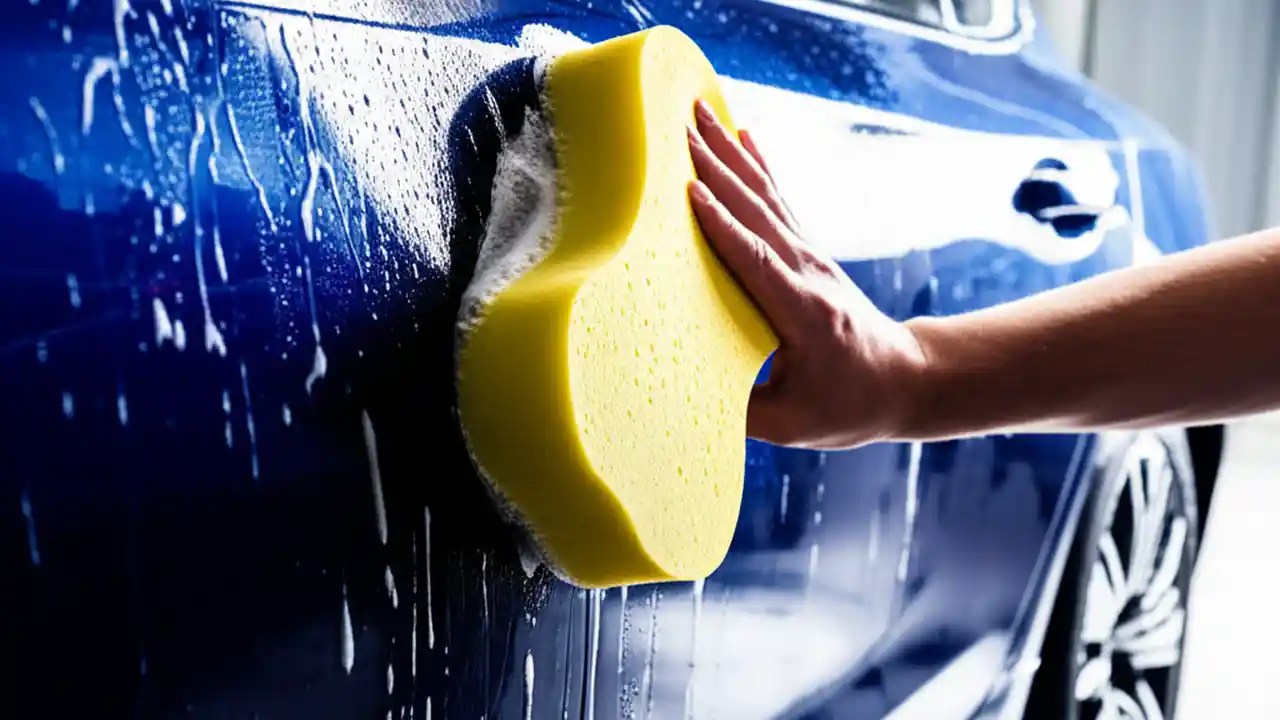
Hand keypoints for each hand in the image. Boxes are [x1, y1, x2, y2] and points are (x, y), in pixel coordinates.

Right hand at [687, 99, 926, 448]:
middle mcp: (809, 274)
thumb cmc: (849, 407)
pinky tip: (741, 135)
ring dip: (729, 154)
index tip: (688, 190)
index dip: (722, 227)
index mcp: (804, 315)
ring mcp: (810, 258)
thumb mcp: (794, 426)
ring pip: (765, 197)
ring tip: (698, 114)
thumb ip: (741, 408)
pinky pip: (778, 201)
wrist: (906, 380)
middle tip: (679, 129)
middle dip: (716, 169)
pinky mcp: (807, 254)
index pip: (757, 262)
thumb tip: (685, 386)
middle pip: (757, 214)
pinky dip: (758, 166)